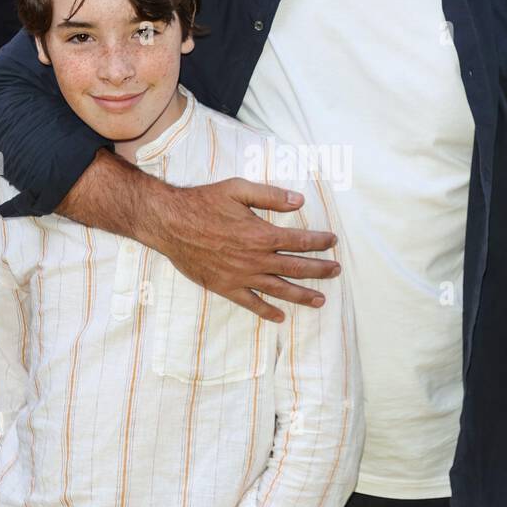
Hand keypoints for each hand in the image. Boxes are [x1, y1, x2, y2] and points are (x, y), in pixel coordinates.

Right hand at [149, 177, 340, 324]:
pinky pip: (251, 304)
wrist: (169, 223)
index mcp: (261, 234)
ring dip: (303, 296)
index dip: (320, 241)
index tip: (332, 241)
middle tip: (336, 271)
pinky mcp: (226, 287)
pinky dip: (267, 312)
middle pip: (296, 268)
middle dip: (320, 270)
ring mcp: (241, 276)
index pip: (300, 240)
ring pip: (280, 290)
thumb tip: (299, 200)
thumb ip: (270, 195)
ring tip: (321, 300)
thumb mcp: (237, 189)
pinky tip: (280, 317)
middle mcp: (255, 259)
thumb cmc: (203, 202)